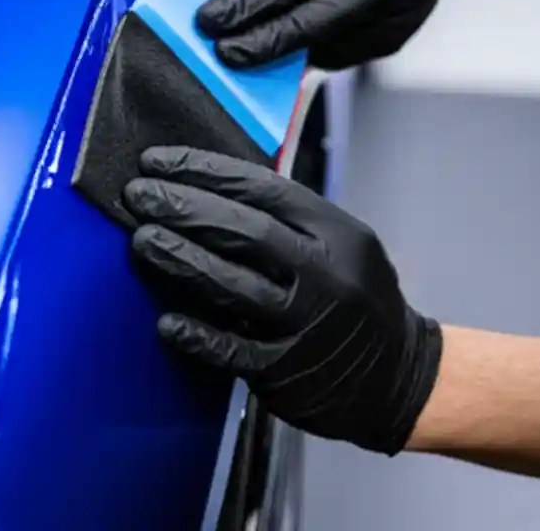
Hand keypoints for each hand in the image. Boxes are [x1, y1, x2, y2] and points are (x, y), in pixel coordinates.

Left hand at [123, 146, 441, 454]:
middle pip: (245, 232)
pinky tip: (166, 322)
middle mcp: (325, 275)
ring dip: (180, 259)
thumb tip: (207, 185)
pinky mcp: (287, 372)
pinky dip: (197, 334)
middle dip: (184, 208)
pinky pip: (233, 350)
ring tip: (141, 240)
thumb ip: (287, 220)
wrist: (400, 379)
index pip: (261, 189)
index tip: (158, 161)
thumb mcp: (341, 246)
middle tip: (139, 195)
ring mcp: (306, 326)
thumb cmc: (356, 301)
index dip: (204, 171)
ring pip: (233, 286)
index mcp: (337, 233)